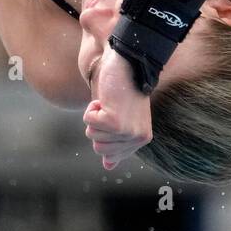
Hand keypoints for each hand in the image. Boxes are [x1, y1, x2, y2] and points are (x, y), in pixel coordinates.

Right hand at [82, 48, 152, 169]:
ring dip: (95, 116)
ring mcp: (126, 132)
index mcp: (142, 140)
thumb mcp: (124, 119)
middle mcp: (137, 138)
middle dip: (98, 127)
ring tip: (110, 102)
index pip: (109, 154)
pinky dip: (91, 109)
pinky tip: (104, 99)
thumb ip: (117, 143)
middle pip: (98, 148)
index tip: (116, 117)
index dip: (105, 134)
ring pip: (92, 135)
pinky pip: (88, 122)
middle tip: (112, 108)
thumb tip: (108, 165)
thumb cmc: (126, 92)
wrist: (130, 65)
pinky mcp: (114, 122)